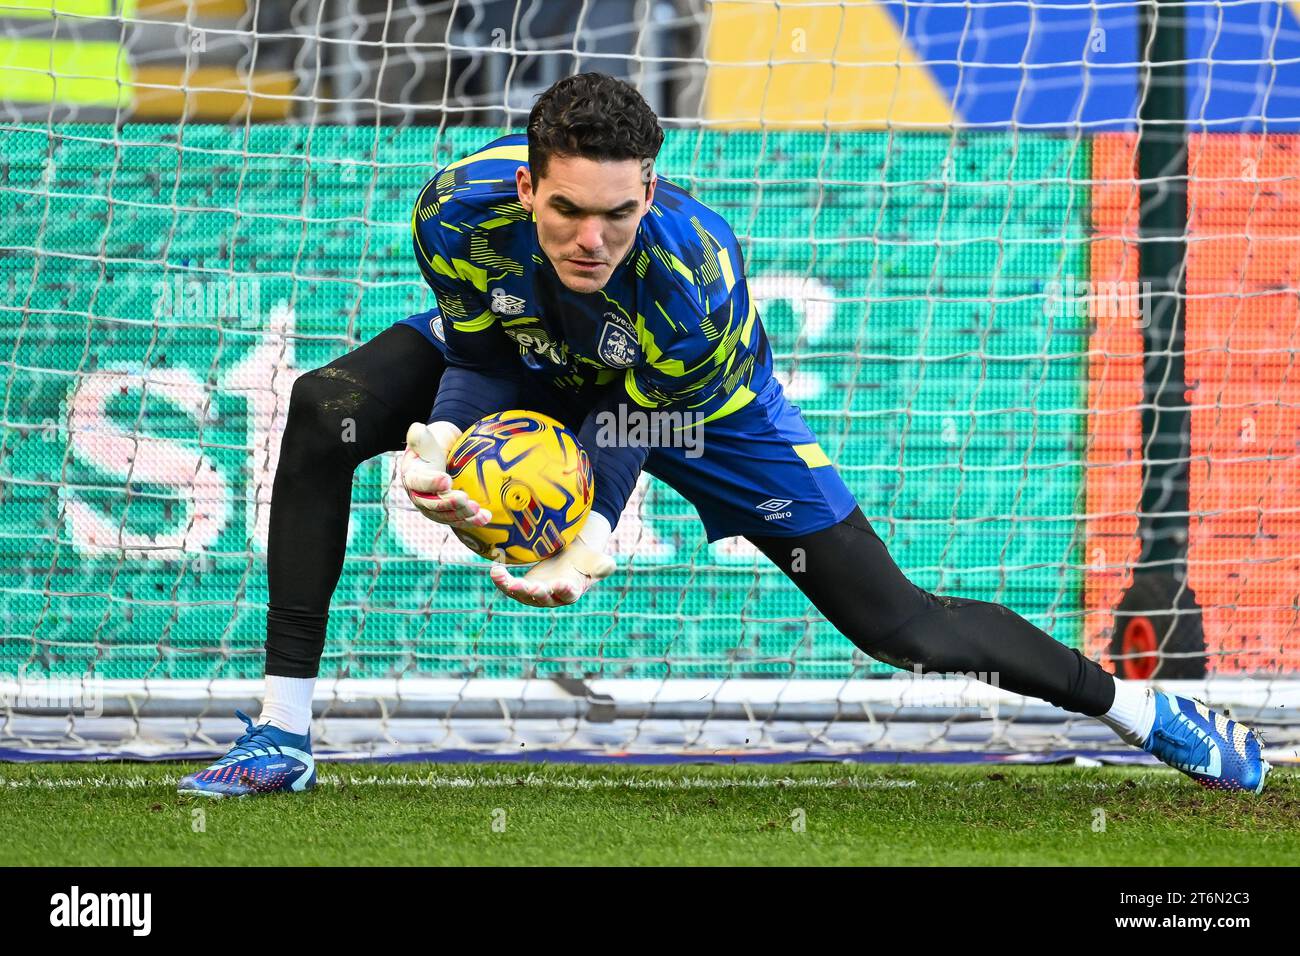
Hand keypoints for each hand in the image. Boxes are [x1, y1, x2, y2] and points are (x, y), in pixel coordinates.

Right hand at [400, 421, 492, 527]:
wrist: (444, 454)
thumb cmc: (435, 443)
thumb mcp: (427, 437)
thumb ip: (421, 437)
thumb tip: (418, 428)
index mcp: (412, 476)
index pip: (418, 482)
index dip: (431, 483)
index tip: (446, 480)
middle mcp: (420, 496)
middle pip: (432, 504)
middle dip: (448, 503)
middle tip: (464, 499)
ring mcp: (433, 507)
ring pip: (446, 516)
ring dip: (462, 515)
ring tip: (477, 510)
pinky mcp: (448, 513)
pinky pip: (459, 519)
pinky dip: (472, 520)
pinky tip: (486, 517)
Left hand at [490, 512, 615, 606]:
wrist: (568, 555)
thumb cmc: (584, 558)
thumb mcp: (595, 560)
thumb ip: (602, 565)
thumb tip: (609, 567)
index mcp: (572, 591)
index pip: (568, 594)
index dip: (565, 590)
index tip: (562, 584)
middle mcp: (552, 596)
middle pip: (543, 598)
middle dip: (536, 592)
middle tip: (530, 585)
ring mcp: (535, 593)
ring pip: (523, 594)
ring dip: (512, 587)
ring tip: (502, 577)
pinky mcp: (523, 586)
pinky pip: (509, 586)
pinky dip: (501, 579)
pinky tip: (494, 569)